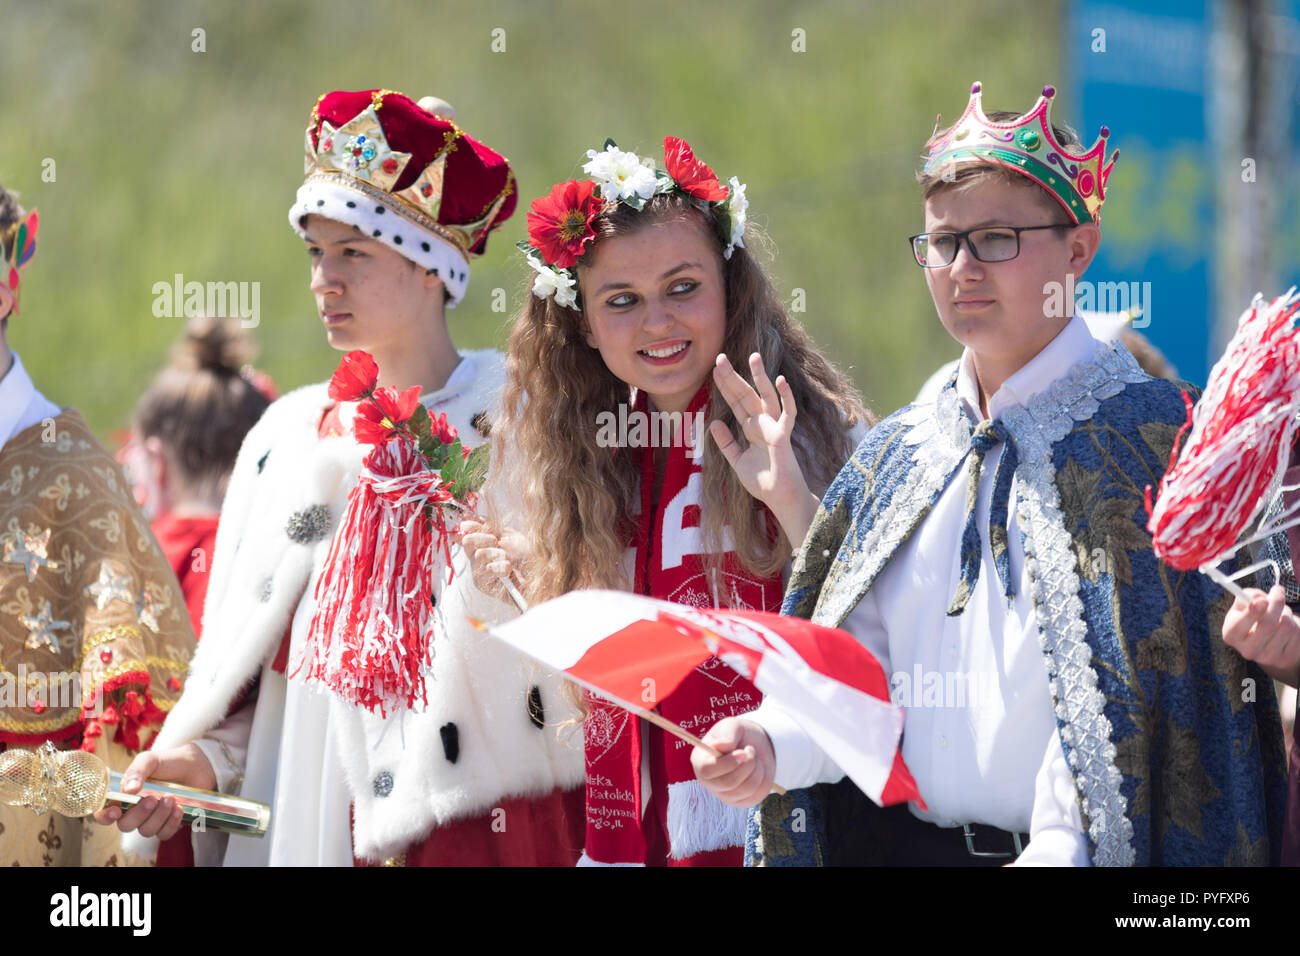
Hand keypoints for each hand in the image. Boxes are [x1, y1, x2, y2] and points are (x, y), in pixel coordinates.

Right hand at [92, 743, 216, 840]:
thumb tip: (129, 789)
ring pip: (146, 831)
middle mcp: (134, 811)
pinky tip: (179, 808)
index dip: (104, 816)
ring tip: (170, 798)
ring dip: (158, 816)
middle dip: (138, 814)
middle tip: (152, 799)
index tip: (116, 811)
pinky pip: (164, 834)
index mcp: (123, 796)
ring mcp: (151, 820)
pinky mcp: (168, 825)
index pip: (104, 813)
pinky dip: (171, 823)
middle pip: (125, 825)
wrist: (195, 765)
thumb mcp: (150, 760)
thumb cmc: (166, 762)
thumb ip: (137, 771)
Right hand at [460, 518, 527, 602]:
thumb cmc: (527, 555)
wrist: (539, 576)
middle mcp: (477, 554)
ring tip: (510, 560)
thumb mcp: (509, 535)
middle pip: (468, 541)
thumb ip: (488, 526)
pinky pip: (487, 570)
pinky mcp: (481, 583)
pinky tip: (508, 571)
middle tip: (497, 542)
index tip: (485, 527)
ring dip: (498, 555)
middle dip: (484, 538)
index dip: (472, 526)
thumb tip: (466, 516)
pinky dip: (500, 567)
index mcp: (482, 540)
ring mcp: (478, 569)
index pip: (467, 529)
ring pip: (479, 555)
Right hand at [690, 716, 776, 807]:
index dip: (728, 763)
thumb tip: (719, 746)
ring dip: (757, 770)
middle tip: (751, 750)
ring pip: (746, 789)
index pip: (707, 770)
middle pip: (728, 783)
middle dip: (747, 765)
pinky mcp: (740, 802)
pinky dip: (764, 779)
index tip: (743, 751)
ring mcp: (724, 794)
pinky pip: (757, 796)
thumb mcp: (732, 726)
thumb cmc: (737, 735)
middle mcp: (709, 782)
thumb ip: (726, 734)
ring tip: (754, 758)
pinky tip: (758, 770)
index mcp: (700, 761)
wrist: (753, 746)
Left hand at [710, 352, 818, 547]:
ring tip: (753, 356)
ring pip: (765, 397)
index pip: (736, 402)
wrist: (778, 498)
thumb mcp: (737, 461)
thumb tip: (714, 422)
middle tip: (720, 358)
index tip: (714, 370)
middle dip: (733, 377)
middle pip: (746, 395)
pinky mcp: (783, 435)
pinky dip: (786, 397)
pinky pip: (787, 413)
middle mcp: (762, 424)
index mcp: (751, 428)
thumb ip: (726, 443)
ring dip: (759, 377)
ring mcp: (774, 427)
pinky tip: (780, 380)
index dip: (725, 387)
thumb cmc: (762, 481)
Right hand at [1222, 585, 1299, 687]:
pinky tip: (1286, 626)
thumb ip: (1247, 596)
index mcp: (1231, 635)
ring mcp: (1267, 657)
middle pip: (1268, 624)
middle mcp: (1247, 650)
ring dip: (1286, 613)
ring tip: (1281, 613)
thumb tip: (1258, 597)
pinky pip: (1297, 634)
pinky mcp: (1285, 660)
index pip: (1239, 625)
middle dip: (1276, 603)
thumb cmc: (1253, 617)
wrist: (1267, 639)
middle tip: (1277, 591)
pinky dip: (1295, 624)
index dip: (1253, 612)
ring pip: (1286, 626)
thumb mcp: (1243, 605)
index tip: (1263, 600)